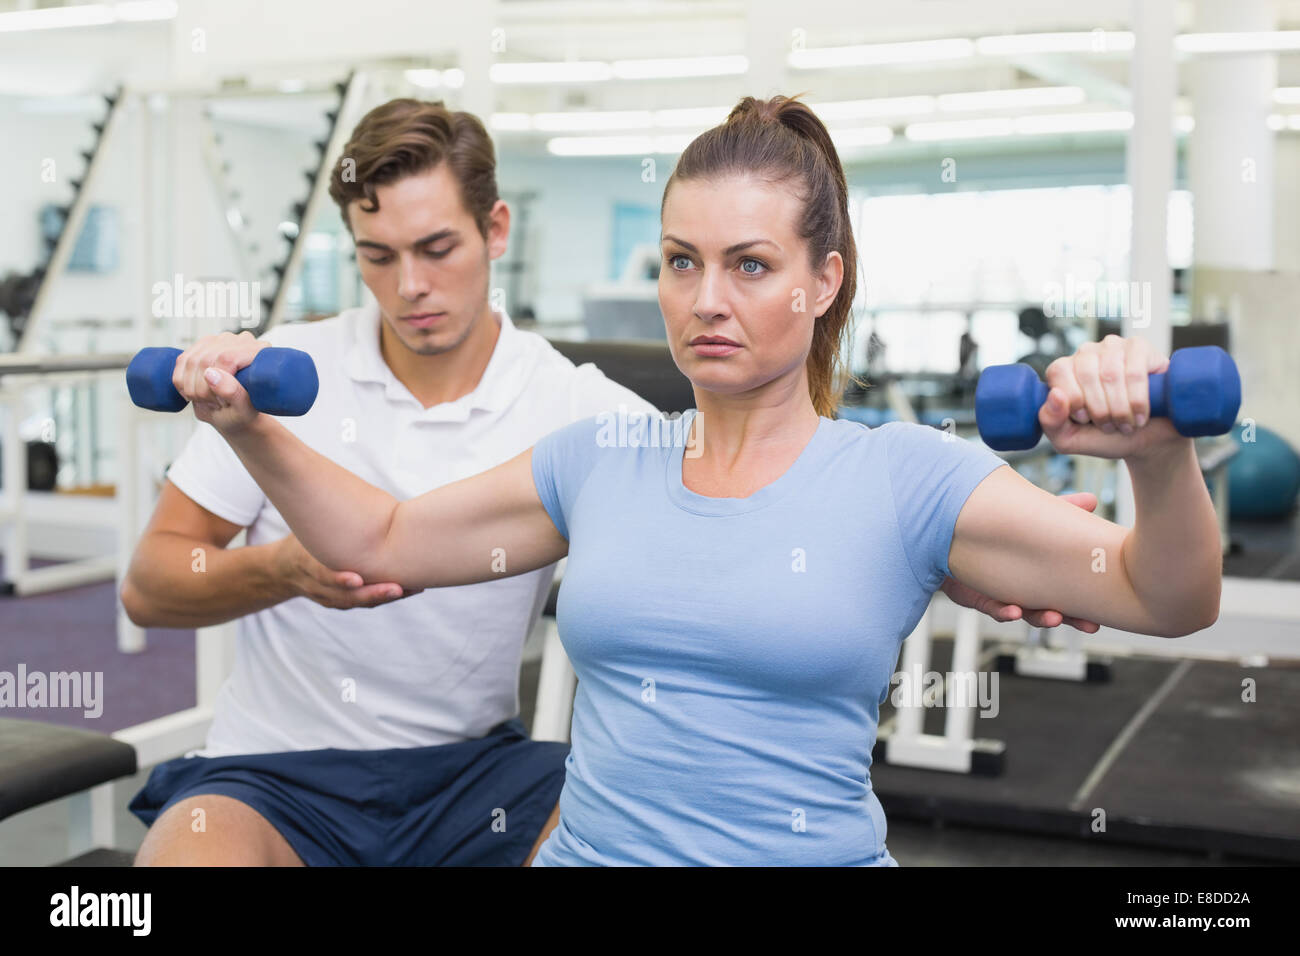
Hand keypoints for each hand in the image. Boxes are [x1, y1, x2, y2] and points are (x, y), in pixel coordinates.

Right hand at [172, 330, 267, 434]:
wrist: (234, 414)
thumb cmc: (244, 414)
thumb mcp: (243, 410)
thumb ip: (232, 393)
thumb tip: (210, 373)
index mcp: (258, 353)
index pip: (227, 358)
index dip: (218, 381)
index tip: (222, 400)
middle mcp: (240, 341)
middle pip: (206, 360)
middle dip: (203, 389)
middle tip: (215, 404)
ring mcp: (219, 341)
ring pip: (190, 361)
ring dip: (192, 388)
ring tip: (208, 400)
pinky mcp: (201, 346)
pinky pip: (181, 361)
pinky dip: (182, 383)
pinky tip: (195, 393)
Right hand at [272, 533, 423, 610]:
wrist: (283, 569)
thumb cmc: (302, 539)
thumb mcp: (306, 530)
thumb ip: (327, 523)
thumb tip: (360, 500)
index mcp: (306, 565)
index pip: (322, 575)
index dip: (338, 579)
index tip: (356, 578)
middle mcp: (317, 586)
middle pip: (345, 596)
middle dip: (372, 593)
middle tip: (397, 589)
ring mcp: (328, 597)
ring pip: (357, 602)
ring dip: (385, 597)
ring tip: (412, 589)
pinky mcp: (339, 602)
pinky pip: (363, 603)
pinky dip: (384, 598)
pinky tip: (410, 590)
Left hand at [940, 491, 1100, 632]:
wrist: (945, 532)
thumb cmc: (993, 529)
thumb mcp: (1029, 518)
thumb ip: (1059, 509)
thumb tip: (1091, 500)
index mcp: (1035, 576)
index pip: (1063, 596)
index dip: (1081, 610)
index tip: (1099, 619)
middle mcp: (1017, 590)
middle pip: (1045, 611)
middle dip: (1067, 618)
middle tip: (1089, 625)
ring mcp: (995, 594)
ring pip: (1020, 612)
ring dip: (1037, 616)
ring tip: (1054, 618)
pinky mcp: (972, 595)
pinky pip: (988, 607)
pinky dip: (1001, 610)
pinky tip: (1013, 611)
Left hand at [1039, 334, 1182, 460]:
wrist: (1148, 438)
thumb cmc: (1107, 436)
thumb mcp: (1071, 438)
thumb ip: (1051, 422)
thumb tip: (1054, 394)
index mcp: (1065, 370)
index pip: (1059, 371)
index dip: (1073, 399)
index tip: (1085, 420)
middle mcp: (1087, 353)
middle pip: (1086, 373)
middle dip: (1099, 409)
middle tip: (1110, 426)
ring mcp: (1114, 346)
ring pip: (1111, 374)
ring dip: (1120, 408)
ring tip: (1126, 424)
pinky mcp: (1140, 347)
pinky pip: (1136, 372)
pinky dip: (1138, 400)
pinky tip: (1140, 415)